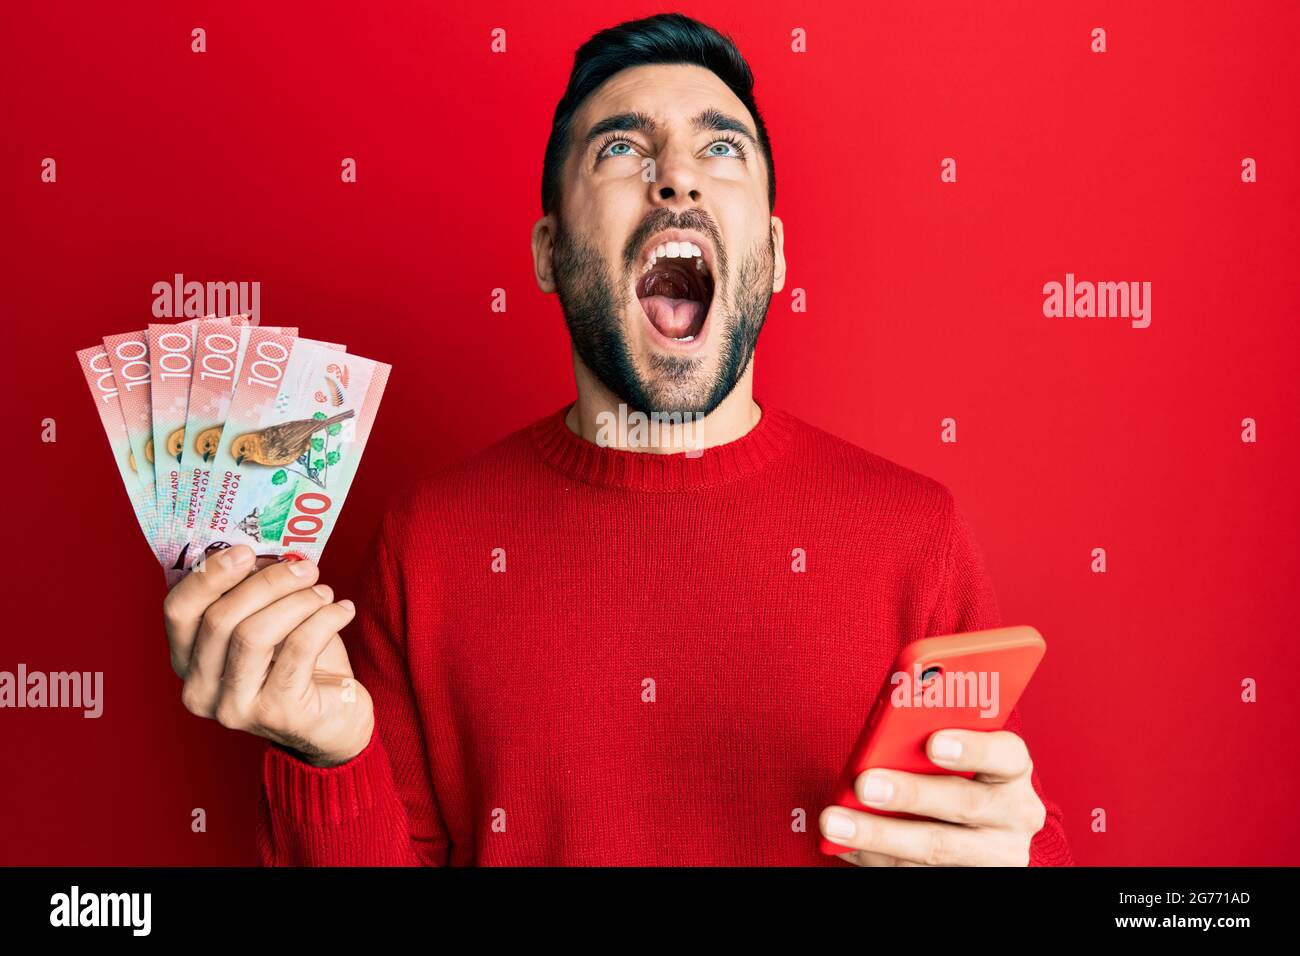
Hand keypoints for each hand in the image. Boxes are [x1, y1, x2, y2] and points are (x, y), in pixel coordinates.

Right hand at [162, 543, 373, 767]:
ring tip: (324, 592)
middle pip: (220, 618)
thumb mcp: (268, 626)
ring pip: (255, 634)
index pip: (178, 611)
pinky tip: (344, 610)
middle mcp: (199, 690)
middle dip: (267, 583)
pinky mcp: (277, 713)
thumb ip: (253, 596)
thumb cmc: (298, 665)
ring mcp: (234, 707)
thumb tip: (265, 552)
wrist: (335, 720)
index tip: (246, 550)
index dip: (208, 576)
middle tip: (305, 567)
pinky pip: (299, 648)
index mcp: (187, 662)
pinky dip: (325, 619)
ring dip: (297, 601)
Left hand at [818, 729, 1046, 865]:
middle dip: (909, 793)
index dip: (971, 748)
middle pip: (965, 803)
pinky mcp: (970, 878)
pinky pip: (916, 872)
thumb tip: (879, 743)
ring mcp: (996, 854)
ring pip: (937, 847)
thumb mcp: (950, 751)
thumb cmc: (950, 772)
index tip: (932, 742)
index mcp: (1012, 768)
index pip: (1006, 753)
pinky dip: (877, 857)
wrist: (975, 829)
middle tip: (864, 784)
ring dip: (879, 834)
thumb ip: (925, 742)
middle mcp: (1014, 813)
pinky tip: (845, 845)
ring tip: (834, 822)